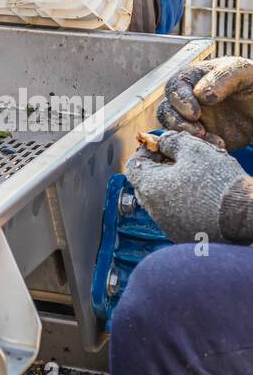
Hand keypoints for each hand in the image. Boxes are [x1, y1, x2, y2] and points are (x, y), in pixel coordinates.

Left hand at [125, 131, 247, 241]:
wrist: (241, 215)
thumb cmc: (218, 181)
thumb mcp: (195, 151)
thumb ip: (173, 142)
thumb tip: (162, 141)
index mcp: (149, 187)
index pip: (134, 165)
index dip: (146, 151)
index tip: (160, 145)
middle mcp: (152, 209)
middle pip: (147, 183)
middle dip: (159, 167)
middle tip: (179, 158)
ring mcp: (165, 223)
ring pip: (161, 199)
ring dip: (171, 185)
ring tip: (194, 176)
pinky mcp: (180, 233)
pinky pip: (174, 214)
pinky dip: (182, 202)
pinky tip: (201, 195)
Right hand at [156, 57, 252, 150]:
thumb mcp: (243, 72)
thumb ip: (223, 76)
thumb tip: (200, 94)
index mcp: (193, 78)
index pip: (175, 87)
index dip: (180, 101)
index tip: (194, 113)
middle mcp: (187, 98)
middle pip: (167, 110)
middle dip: (178, 123)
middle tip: (198, 131)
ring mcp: (190, 118)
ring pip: (173, 128)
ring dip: (187, 136)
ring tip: (209, 139)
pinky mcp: (197, 135)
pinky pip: (189, 142)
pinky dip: (200, 145)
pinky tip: (219, 145)